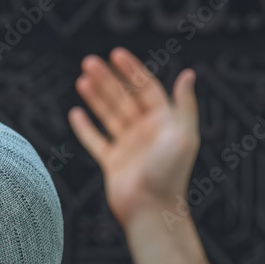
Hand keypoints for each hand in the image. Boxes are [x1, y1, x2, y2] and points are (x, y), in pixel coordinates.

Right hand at [68, 48, 198, 226]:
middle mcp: (146, 132)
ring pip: (109, 115)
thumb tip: (188, 74)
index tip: (116, 54)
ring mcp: (128, 147)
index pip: (146, 89)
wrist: (151, 209)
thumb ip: (184, 105)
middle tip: (89, 61)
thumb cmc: (170, 173)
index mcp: (164, 123)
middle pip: (124, 98)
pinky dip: (85, 128)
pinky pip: (96, 141)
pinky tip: (75, 113)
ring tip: (81, 80)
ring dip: (96, 97)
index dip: (132, 70)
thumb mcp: (183, 135)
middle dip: (107, 80)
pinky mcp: (113, 163)